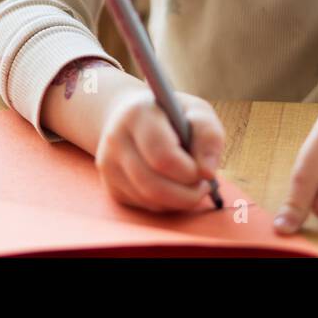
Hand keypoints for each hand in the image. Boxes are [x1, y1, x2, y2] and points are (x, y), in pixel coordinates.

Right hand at [94, 89, 224, 212]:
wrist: (132, 117)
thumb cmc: (171, 115)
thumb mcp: (195, 111)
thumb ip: (208, 134)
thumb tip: (207, 172)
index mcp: (137, 113)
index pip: (163, 156)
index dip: (190, 171)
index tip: (205, 171)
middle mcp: (116, 139)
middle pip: (153, 184)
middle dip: (187, 193)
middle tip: (203, 186)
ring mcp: (109, 164)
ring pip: (149, 199)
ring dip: (179, 201)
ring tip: (193, 187)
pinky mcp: (111, 186)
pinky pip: (144, 206)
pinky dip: (167, 204)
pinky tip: (175, 188)